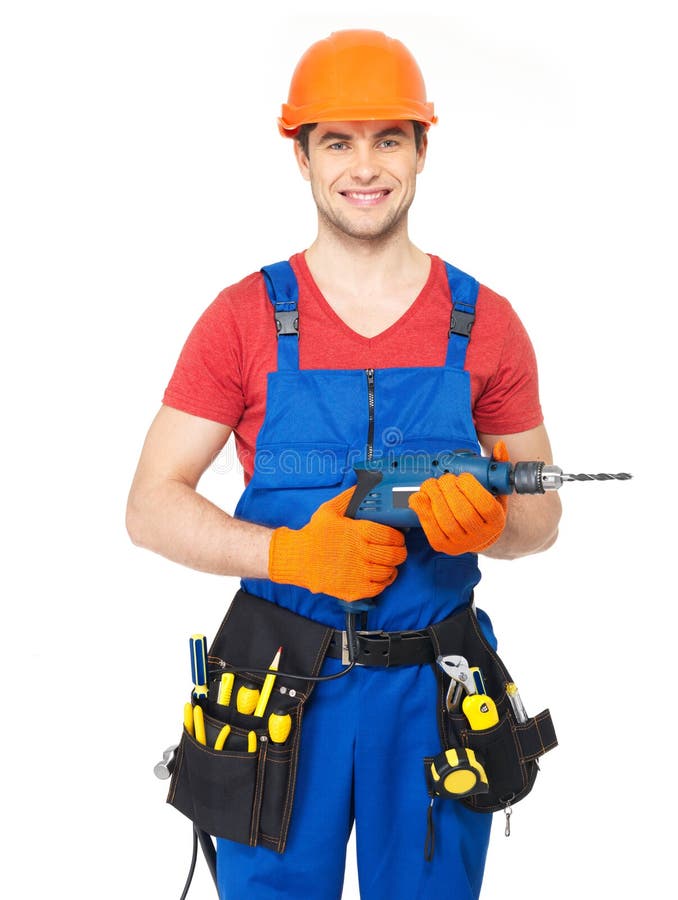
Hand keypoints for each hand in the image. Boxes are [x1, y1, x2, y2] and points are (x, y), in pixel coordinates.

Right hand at [268, 487, 406, 601]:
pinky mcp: (354, 589)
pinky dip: (384, 581)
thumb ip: (350, 498)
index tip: (397, 536)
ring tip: (389, 562)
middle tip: (398, 549)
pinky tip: (381, 574)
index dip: (398, 536)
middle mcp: (360, 552)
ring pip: (389, 571)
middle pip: (393, 554)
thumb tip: (365, 484)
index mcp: (358, 532)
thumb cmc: (314, 534)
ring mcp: (358, 573)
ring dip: (392, 566)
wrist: (298, 558)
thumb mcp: (329, 510)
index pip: (390, 535)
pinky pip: (380, 587)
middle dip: (400, 551)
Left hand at [408, 442, 508, 554]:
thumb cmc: (484, 508)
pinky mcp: (442, 546)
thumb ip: (497, 467)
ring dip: (435, 498)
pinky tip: (420, 496)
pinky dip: (422, 510)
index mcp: (496, 522)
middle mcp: (480, 536)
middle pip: (463, 514)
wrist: (476, 535)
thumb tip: (499, 445)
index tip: (463, 476)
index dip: (471, 489)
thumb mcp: (496, 490)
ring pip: (446, 521)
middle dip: (450, 491)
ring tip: (431, 484)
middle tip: (444, 478)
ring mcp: (460, 544)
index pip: (486, 506)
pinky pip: (430, 529)